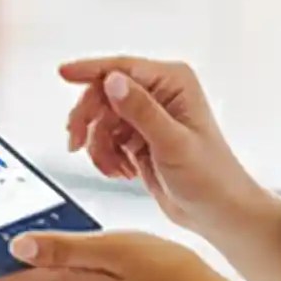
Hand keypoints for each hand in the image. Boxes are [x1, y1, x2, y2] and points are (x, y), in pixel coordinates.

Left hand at [0, 231, 259, 280]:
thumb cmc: (167, 274)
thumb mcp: (116, 251)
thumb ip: (66, 249)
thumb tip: (16, 245)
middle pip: (15, 280)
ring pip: (35, 277)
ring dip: (18, 253)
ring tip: (4, 221)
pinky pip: (58, 277)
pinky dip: (46, 256)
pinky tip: (50, 235)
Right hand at [62, 56, 264, 237]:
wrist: (217, 212)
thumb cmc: (210, 177)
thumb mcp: (172, 143)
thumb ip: (141, 111)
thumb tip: (114, 82)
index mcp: (174, 82)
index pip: (122, 67)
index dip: (90, 71)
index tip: (63, 73)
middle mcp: (160, 93)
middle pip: (104, 93)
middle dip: (88, 119)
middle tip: (76, 143)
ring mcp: (149, 116)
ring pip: (101, 119)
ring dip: (98, 145)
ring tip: (112, 168)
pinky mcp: (140, 137)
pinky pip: (106, 138)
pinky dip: (106, 156)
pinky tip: (120, 172)